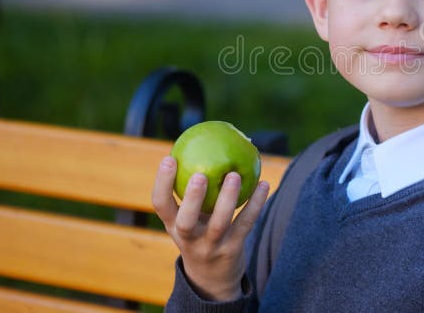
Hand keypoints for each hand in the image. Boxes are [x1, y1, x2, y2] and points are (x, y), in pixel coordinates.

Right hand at [152, 156, 269, 300]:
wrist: (212, 279)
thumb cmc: (199, 233)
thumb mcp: (189, 217)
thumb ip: (193, 191)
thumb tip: (204, 144)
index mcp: (173, 226)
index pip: (160, 205)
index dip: (162, 182)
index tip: (169, 158)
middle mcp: (188, 239)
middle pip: (185, 221)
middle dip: (191, 198)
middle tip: (199, 174)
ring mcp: (211, 246)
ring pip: (218, 223)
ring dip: (227, 199)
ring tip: (234, 175)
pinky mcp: (232, 250)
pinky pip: (245, 224)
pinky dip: (256, 204)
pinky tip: (264, 184)